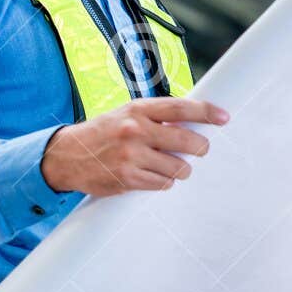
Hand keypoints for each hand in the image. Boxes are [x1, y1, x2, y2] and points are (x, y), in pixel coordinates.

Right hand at [40, 97, 228, 196]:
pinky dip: (164, 181)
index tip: (224, 118)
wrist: (67, 155)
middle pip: (187, 140)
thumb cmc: (103, 132)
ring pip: (179, 167)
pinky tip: (155, 175)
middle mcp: (135, 130)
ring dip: (181, 168)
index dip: (207, 112)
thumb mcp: (127, 114)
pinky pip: (163, 184)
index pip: (182, 107)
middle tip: (201, 149)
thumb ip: (157, 116)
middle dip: (200, 147)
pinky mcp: (128, 178)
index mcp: (138, 109)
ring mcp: (131, 156)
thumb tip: (193, 120)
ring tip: (171, 164)